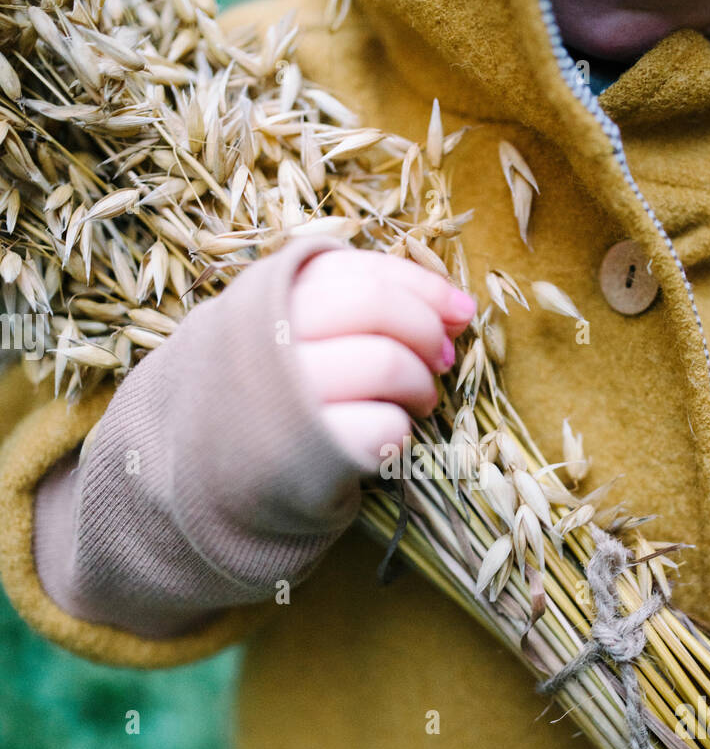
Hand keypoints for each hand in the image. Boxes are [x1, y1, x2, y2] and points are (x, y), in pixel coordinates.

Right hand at [287, 248, 476, 473]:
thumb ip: (361, 307)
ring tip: (416, 402)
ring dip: (420, 383)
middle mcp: (270, 338)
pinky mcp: (306, 454)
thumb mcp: (292, 332)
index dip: (421, 286)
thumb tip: (457, 310)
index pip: (356, 271)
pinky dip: (400, 430)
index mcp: (266, 297)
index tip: (460, 311)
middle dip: (425, 330)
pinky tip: (383, 436)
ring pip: (385, 361)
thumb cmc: (271, 396)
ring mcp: (286, 397)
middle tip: (439, 360)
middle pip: (374, 305)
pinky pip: (383, 426)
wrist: (210, 477)